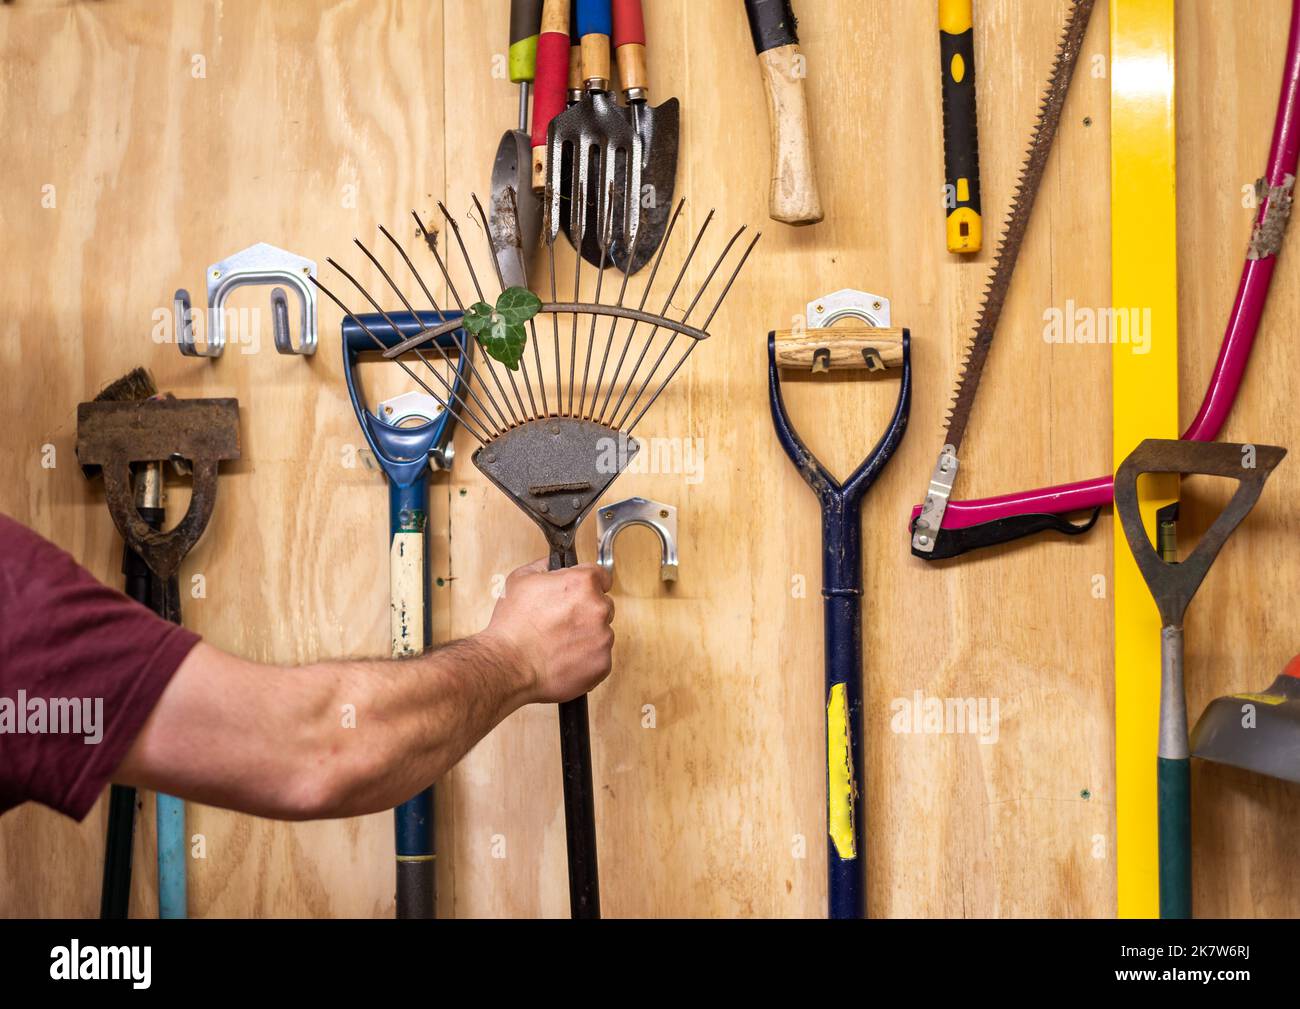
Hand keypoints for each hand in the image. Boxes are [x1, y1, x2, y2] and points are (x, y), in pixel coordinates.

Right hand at [480, 559, 614, 704]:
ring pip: (602, 632)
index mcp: (582, 584)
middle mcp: (598, 608)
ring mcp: (603, 637)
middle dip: (586, 611)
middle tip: (562, 621)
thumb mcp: (520, 579)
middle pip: (603, 604)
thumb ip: (545, 566)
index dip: (588, 584)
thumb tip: (553, 563)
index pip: (601, 576)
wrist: (509, 665)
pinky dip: (586, 658)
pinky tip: (565, 658)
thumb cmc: (512, 626)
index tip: (580, 593)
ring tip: (560, 642)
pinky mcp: (603, 663)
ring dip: (587, 635)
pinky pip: (600, 656)